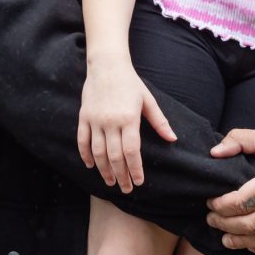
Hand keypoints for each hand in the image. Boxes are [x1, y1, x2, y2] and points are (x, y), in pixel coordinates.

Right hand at [76, 59, 175, 190]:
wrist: (106, 65)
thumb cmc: (130, 83)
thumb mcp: (148, 100)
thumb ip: (159, 121)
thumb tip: (172, 139)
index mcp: (129, 118)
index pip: (132, 151)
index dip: (135, 169)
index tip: (139, 182)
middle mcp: (111, 121)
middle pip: (114, 156)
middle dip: (121, 175)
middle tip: (127, 189)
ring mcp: (95, 120)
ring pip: (98, 152)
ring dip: (104, 170)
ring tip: (110, 182)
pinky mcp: (84, 117)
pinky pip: (82, 140)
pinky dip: (85, 155)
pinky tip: (91, 166)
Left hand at [204, 128, 254, 254]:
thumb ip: (238, 140)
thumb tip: (214, 153)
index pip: (242, 201)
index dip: (221, 205)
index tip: (210, 203)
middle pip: (250, 224)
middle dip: (225, 224)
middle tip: (212, 220)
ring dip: (240, 241)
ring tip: (225, 237)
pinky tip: (248, 245)